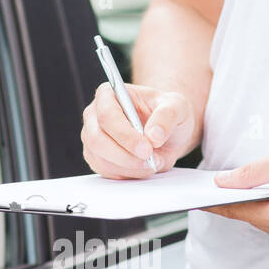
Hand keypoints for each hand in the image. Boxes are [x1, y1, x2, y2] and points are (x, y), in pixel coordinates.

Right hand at [81, 82, 195, 178]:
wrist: (164, 132)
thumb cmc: (166, 113)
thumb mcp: (176, 106)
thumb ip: (167, 116)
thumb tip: (154, 135)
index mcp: (108, 94)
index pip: (107, 115)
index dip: (125, 135)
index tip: (147, 148)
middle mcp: (94, 115)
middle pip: (97, 140)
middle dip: (125, 155)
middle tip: (150, 160)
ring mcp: (92, 138)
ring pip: (101, 160)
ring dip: (130, 167)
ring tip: (153, 162)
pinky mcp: (97, 158)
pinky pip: (106, 172)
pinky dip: (128, 174)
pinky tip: (144, 167)